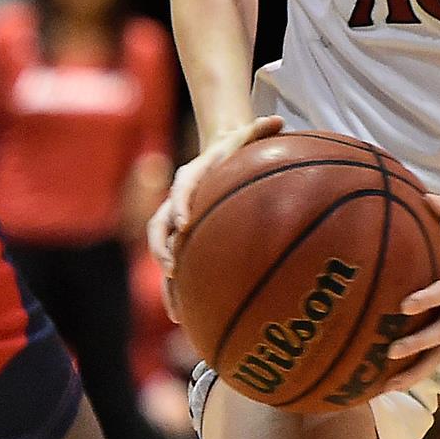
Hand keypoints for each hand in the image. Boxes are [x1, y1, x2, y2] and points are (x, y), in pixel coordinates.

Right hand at [147, 114, 284, 320]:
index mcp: (190, 177)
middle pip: (160, 227)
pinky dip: (179, 293)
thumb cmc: (235, 150)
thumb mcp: (247, 136)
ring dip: (167, 282)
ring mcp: (177, 226)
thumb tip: (279, 118)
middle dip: (163, 249)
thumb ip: (260, 130)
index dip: (180, 205)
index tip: (185, 221)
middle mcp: (177, 203)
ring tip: (176, 311)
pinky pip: (178, 270)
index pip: (180, 189)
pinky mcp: (184, 244)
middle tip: (172, 267)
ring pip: (164, 256)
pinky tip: (188, 320)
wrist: (216, 156)